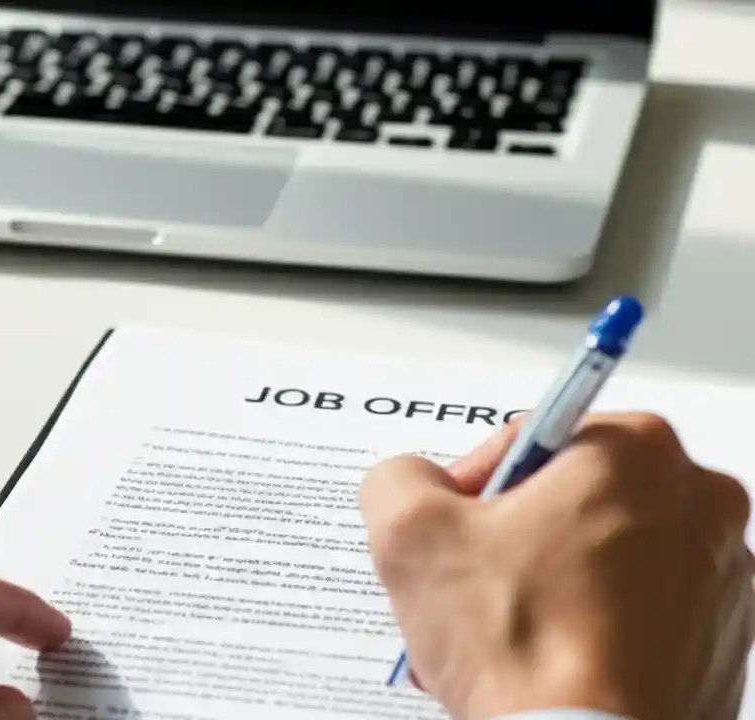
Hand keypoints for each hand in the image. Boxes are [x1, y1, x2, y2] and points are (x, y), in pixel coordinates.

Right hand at [361, 413, 754, 719]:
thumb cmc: (523, 648)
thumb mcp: (409, 531)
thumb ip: (399, 477)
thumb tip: (410, 482)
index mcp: (638, 452)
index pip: (532, 435)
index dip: (473, 480)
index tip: (455, 524)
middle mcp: (699, 504)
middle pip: (573, 496)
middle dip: (513, 535)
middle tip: (473, 580)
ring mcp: (723, 579)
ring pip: (604, 556)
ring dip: (546, 582)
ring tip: (500, 630)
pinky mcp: (722, 644)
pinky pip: (638, 614)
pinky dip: (589, 628)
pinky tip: (542, 660)